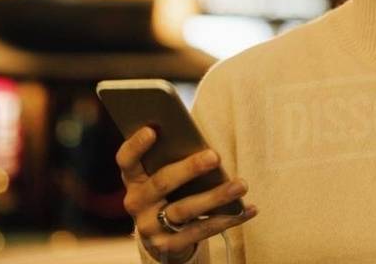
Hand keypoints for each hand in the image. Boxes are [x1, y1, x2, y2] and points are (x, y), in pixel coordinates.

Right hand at [117, 127, 258, 259]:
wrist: (160, 236)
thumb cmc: (168, 190)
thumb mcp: (161, 174)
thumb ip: (172, 158)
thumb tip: (202, 141)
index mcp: (134, 179)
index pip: (126, 160)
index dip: (136, 145)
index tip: (152, 129)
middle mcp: (137, 203)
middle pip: (162, 182)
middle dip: (189, 168)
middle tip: (215, 156)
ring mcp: (151, 227)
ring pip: (185, 210)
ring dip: (216, 196)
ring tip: (241, 185)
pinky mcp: (169, 245)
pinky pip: (202, 230)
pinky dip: (229, 219)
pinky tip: (249, 208)